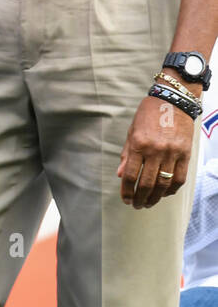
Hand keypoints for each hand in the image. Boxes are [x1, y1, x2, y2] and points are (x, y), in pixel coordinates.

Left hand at [117, 93, 194, 208]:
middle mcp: (156, 150)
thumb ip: (127, 155)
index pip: (131, 175)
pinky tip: (164, 193)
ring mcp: (172, 153)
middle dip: (140, 198)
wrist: (173, 101)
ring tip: (148, 204)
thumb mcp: (132, 131)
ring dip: (155, 197)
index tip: (125, 199)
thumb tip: (120, 174)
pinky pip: (179, 178)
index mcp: (139, 144)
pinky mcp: (185, 154)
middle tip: (136, 206)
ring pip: (163, 184)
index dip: (126, 190)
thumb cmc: (148, 115)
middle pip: (147, 183)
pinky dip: (171, 189)